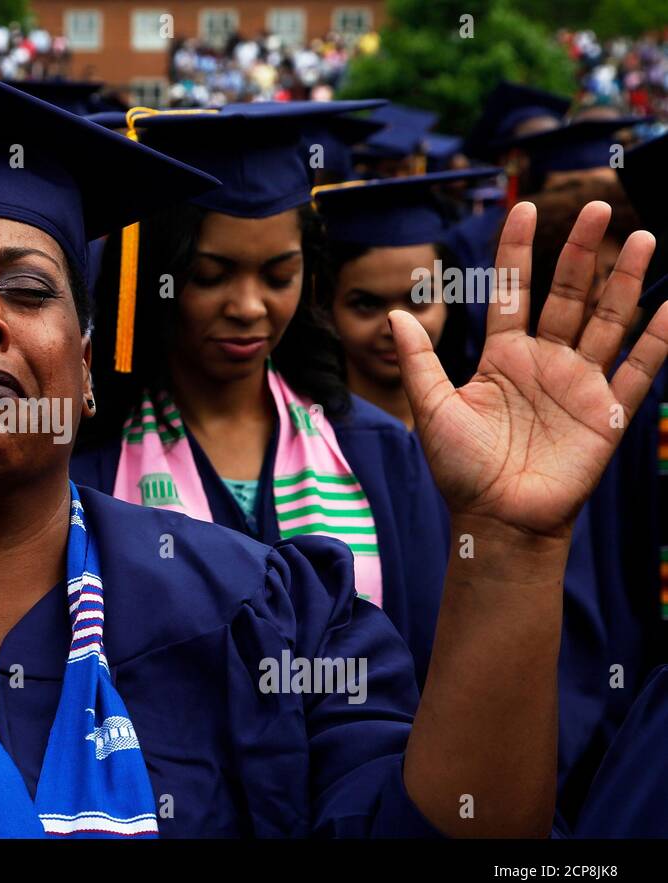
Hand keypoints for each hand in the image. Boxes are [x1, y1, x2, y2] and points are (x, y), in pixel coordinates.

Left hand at [393, 201, 666, 538]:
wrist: (497, 520)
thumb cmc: (462, 469)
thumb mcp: (432, 409)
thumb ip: (420, 361)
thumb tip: (396, 314)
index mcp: (502, 356)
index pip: (513, 291)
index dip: (518, 250)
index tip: (523, 207)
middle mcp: (544, 361)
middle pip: (568, 294)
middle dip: (582, 251)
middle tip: (599, 207)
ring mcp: (579, 383)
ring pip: (609, 320)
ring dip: (625, 281)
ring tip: (641, 237)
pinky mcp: (606, 412)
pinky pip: (638, 370)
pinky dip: (657, 340)